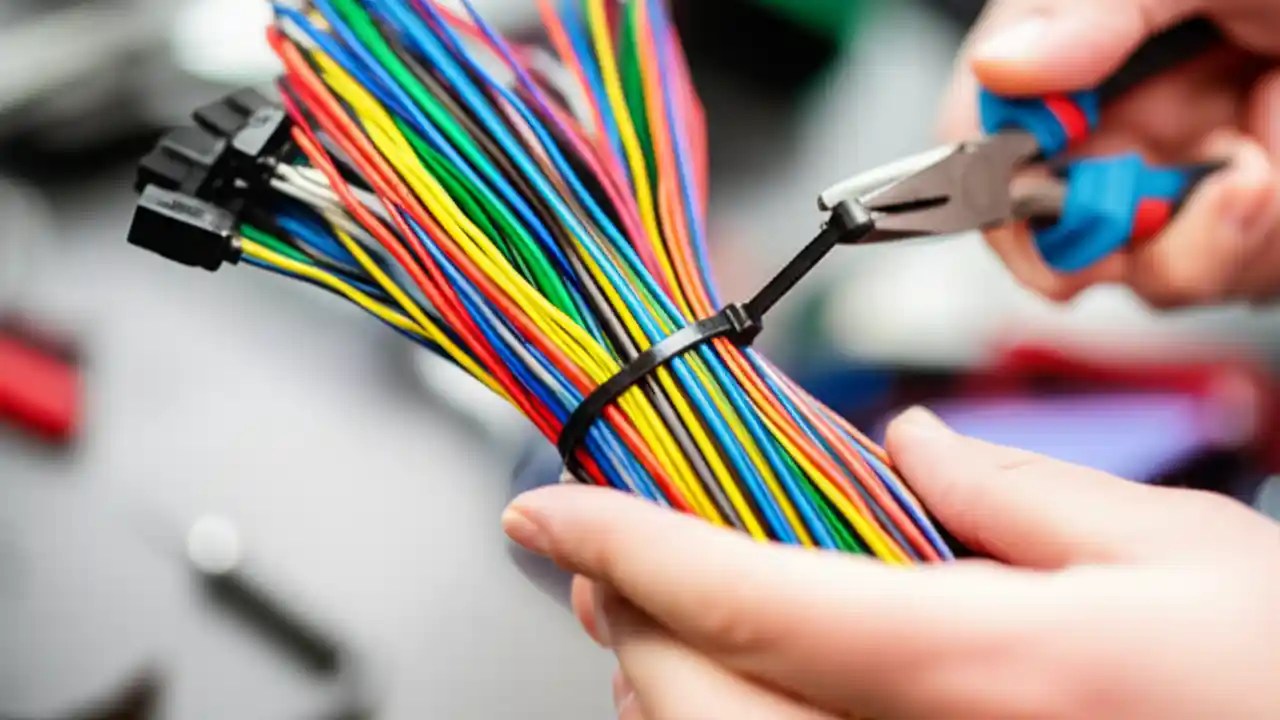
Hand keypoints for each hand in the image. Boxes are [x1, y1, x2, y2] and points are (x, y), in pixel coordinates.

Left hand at [503, 408, 1279, 718]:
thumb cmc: (1275, 688)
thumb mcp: (1185, 554)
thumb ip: (1022, 493)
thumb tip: (916, 450)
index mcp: (979, 666)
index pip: (743, 598)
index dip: (624, 541)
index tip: (548, 506)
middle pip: (687, 696)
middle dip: (627, 614)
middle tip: (607, 550)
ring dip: (659, 676)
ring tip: (664, 608)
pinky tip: (744, 685)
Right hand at [939, 0, 1279, 307]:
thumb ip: (1090, 12)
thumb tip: (1002, 65)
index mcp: (1075, 50)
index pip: (978, 134)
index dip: (979, 181)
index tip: (1028, 200)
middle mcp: (1111, 124)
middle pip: (1042, 227)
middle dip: (1098, 235)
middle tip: (1167, 196)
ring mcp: (1171, 178)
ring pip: (1133, 271)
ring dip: (1194, 240)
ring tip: (1251, 165)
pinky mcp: (1234, 223)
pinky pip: (1213, 276)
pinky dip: (1245, 245)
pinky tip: (1272, 177)